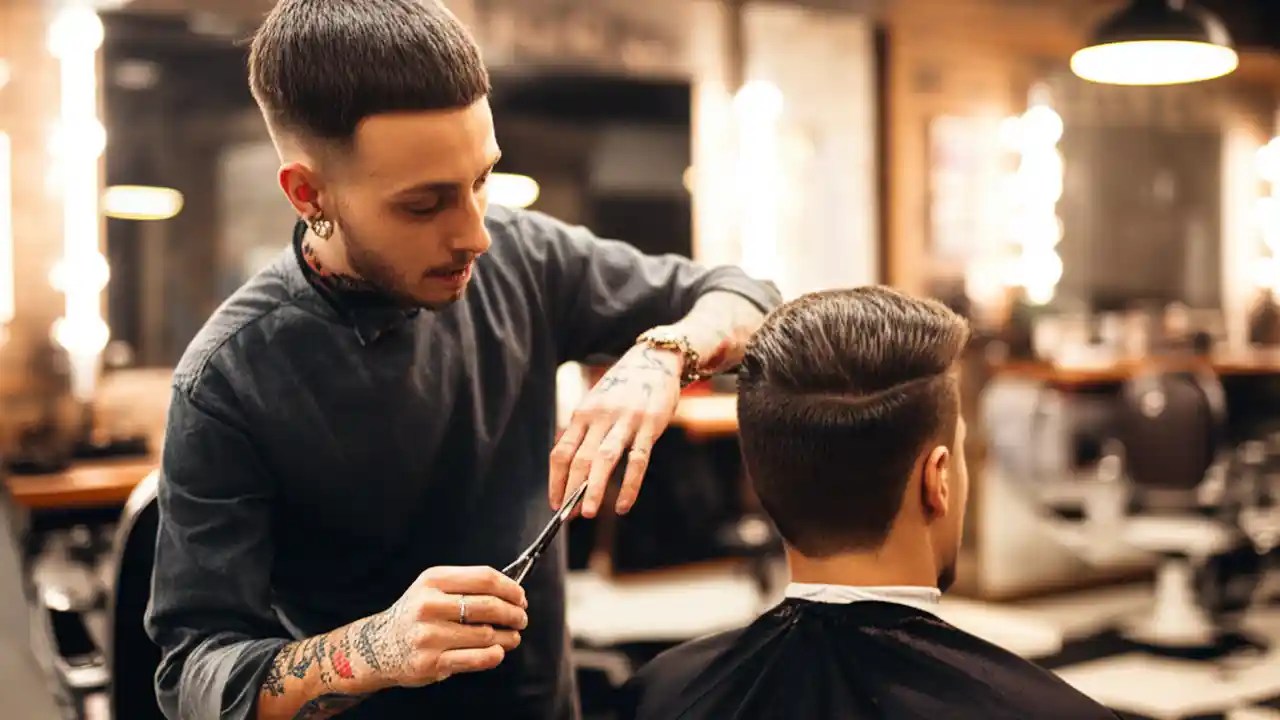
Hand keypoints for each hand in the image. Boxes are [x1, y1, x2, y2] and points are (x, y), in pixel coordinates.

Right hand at [362, 566, 527, 689]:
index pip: (484, 578)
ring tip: (512, 637)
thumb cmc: (415, 615)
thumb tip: (511, 591)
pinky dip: (493, 655)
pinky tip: (498, 652)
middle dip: (513, 613)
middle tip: (521, 618)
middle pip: (489, 605)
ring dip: (508, 636)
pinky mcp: (431, 662)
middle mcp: (429, 605)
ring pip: (485, 634)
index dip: (510, 588)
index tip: (520, 597)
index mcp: (433, 581)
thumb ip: (466, 586)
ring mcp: (429, 635)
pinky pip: (475, 658)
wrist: (378, 647)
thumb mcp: (432, 589)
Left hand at [549, 342, 681, 517]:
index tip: (555, 502)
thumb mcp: (597, 403)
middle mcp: (600, 417)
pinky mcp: (649, 425)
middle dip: (572, 489)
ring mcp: (625, 421)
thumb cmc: (623, 388)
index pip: (562, 452)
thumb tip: (572, 468)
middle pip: (580, 458)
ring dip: (594, 488)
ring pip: (604, 459)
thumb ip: (586, 431)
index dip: (556, 480)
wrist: (655, 359)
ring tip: (588, 513)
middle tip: (568, 517)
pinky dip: (629, 485)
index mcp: (583, 414)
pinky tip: (623, 504)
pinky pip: (637, 460)